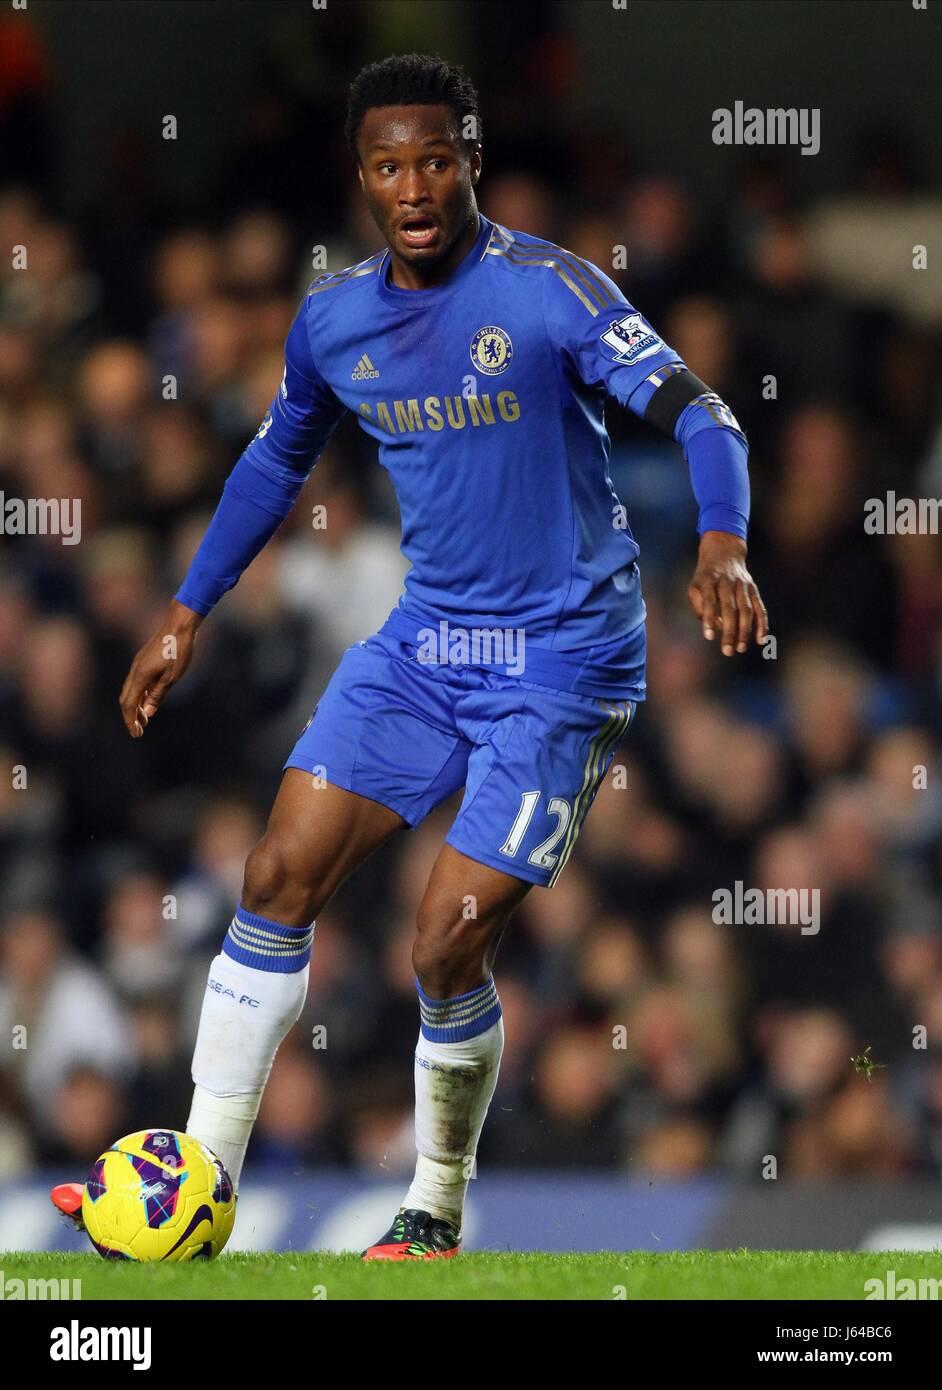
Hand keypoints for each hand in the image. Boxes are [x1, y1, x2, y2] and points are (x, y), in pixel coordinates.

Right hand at [119, 600, 202, 736]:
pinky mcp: (142, 660)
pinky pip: (136, 682)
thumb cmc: (179, 650)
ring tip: (145, 718)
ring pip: (130, 690)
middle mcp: (135, 671)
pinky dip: (139, 694)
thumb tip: (147, 712)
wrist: (179, 625)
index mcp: (140, 676)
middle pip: (126, 699)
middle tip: (139, 730)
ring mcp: (138, 664)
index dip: (130, 721)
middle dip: (130, 716)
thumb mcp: (172, 677)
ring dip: (135, 705)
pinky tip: (148, 699)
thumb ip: (159, 695)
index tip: (136, 734)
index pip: (129, 704)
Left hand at [687, 530, 767, 655]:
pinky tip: (760, 640)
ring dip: (745, 631)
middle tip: (727, 651)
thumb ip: (699, 607)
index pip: (709, 600)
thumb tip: (714, 626)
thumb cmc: (705, 576)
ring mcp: (743, 585)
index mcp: (709, 580)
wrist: (724, 552)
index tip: (709, 637)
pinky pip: (760, 608)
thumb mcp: (694, 586)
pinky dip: (762, 624)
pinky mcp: (753, 589)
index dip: (709, 618)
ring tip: (741, 648)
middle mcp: (727, 582)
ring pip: (746, 610)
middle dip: (729, 631)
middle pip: (730, 609)